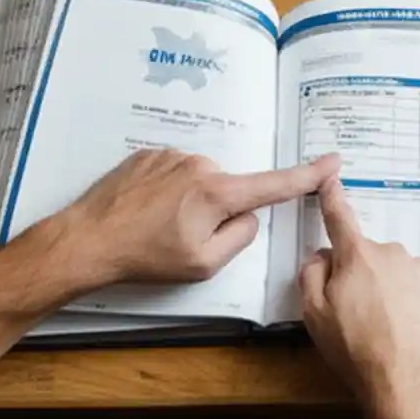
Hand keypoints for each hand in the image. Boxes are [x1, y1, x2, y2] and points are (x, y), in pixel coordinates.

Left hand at [57, 149, 340, 285]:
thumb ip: (239, 237)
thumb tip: (248, 217)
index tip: (333, 161)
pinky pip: (174, 172)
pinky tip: (145, 211)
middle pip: (229, 189)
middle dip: (216, 210)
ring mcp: (172, 156)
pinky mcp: (148, 155)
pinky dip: (168, 192)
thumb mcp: (204, 263)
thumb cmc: (145, 257)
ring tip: (157, 225)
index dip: (308, 175)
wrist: (87, 241)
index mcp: (218, 193)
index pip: (275, 184)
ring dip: (189, 201)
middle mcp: (200, 165)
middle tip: (183, 237)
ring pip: (200, 181)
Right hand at [298, 179, 419, 418]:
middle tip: (351, 312)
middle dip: (356, 275)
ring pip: (389, 272)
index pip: (340, 218)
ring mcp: (417, 270)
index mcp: (358, 255)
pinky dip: (402, 301)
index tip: (330, 178)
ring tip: (377, 326)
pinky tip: (397, 327)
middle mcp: (391, 253)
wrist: (404, 376)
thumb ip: (311, 275)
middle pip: (365, 256)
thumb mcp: (314, 313)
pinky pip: (410, 287)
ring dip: (382, 290)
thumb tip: (322, 256)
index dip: (332, 198)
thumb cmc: (355, 347)